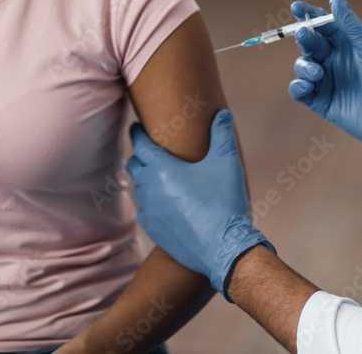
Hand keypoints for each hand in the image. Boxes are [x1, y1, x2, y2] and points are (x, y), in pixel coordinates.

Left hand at [127, 109, 274, 300]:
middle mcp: (149, 189)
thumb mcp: (227, 163)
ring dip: (145, 180)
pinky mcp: (154, 231)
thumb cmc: (224, 203)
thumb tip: (223, 113)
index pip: (139, 144)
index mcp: (161, 169)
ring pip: (139, 189)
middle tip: (148, 150)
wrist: (224, 248)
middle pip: (134, 165)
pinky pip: (144, 211)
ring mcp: (150, 212)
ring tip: (158, 176)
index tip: (135, 126)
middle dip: (140, 156)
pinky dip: (150, 203)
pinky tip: (163, 203)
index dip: (136, 132)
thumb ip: (222, 134)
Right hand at [287, 0, 361, 163]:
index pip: (323, 25)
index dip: (309, 15)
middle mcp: (334, 60)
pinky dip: (298, 86)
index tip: (297, 7)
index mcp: (346, 45)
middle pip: (309, 44)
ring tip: (316, 72)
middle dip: (304, 38)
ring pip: (302, 66)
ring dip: (304, 65)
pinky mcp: (321, 101)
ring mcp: (326, 81)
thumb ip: (351, 26)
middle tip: (304, 34)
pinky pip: (300, 91)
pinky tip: (307, 86)